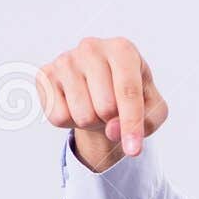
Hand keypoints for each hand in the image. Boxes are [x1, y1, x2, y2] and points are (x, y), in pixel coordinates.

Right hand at [36, 37, 168, 171]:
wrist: (99, 89)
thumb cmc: (130, 96)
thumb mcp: (153, 109)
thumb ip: (146, 121)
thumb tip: (112, 129)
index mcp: (122, 49)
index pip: (128, 92)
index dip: (132, 125)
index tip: (134, 150)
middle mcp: (91, 47)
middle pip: (105, 107)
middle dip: (112, 121)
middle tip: (112, 110)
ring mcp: (65, 60)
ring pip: (83, 115)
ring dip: (93, 122)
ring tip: (95, 107)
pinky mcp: (45, 75)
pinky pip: (58, 117)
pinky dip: (71, 122)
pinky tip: (76, 105)